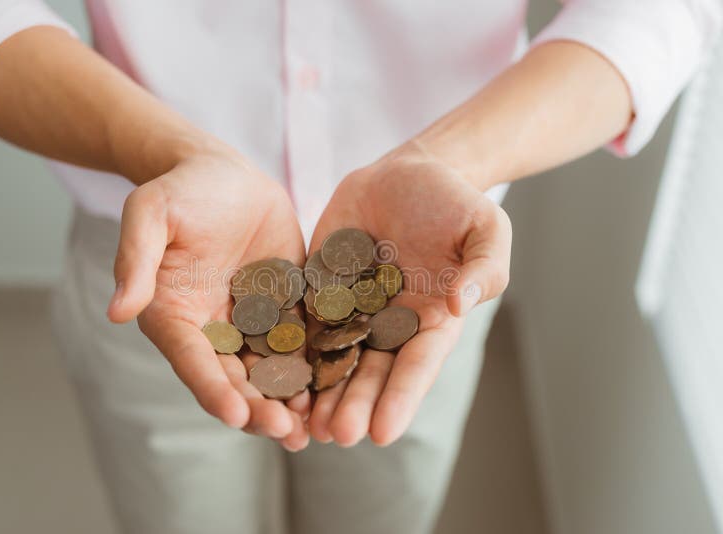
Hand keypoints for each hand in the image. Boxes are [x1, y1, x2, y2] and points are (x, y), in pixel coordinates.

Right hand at [106, 145, 309, 450]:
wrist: (223, 173)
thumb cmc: (181, 191)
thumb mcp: (150, 214)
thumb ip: (136, 260)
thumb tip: (118, 312)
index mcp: (175, 315)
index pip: (192, 360)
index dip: (212, 389)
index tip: (235, 415)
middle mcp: (212, 328)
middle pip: (233, 377)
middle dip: (257, 407)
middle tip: (284, 432)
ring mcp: (251, 321)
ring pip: (269, 369)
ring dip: (288, 399)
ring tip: (310, 427)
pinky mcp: (285, 306)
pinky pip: (302, 340)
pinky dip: (315, 365)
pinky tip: (335, 386)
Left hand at [307, 143, 511, 446]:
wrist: (408, 174)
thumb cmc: (454, 204)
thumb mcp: (485, 229)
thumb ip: (484, 268)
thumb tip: (462, 303)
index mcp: (432, 321)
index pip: (416, 366)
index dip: (401, 399)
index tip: (383, 434)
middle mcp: (389, 324)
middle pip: (370, 371)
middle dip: (354, 404)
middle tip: (337, 436)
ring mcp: (351, 309)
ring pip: (333, 357)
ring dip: (321, 391)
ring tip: (305, 424)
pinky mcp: (318, 288)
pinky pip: (303, 320)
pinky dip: (292, 349)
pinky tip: (276, 375)